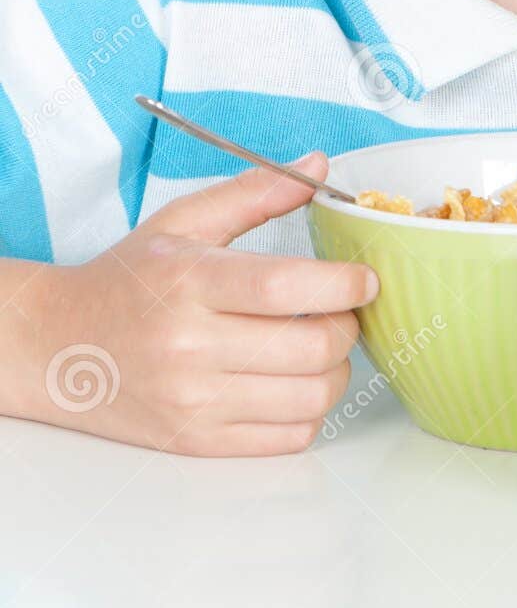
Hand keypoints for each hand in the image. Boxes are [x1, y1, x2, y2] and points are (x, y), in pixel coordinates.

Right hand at [15, 154, 378, 455]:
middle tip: (343, 311)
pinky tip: (294, 381)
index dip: (343, 284)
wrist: (60, 347)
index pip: (286, 287)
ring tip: (322, 345)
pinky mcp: (198, 441)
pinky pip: (288, 437)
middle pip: (311, 347)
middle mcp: (190, 346)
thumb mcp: (183, 222)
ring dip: (337, 371)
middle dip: (348, 327)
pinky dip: (310, 409)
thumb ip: (255, 193)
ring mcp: (194, 402)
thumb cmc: (127, 280)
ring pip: (310, 398)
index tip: (364, 278)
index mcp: (191, 282)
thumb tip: (319, 166)